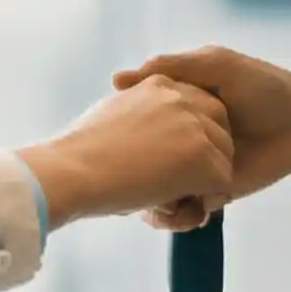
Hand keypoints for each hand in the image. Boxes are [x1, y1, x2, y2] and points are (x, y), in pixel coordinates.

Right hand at [18, 74, 233, 229]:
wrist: (69, 172)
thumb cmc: (78, 150)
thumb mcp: (111, 112)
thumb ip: (133, 100)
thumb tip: (123, 82)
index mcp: (158, 85)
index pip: (194, 115)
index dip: (186, 149)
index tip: (157, 176)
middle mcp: (180, 100)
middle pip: (215, 138)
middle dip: (196, 170)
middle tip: (162, 196)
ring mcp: (194, 127)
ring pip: (222, 163)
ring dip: (200, 189)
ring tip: (162, 206)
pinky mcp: (202, 157)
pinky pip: (221, 185)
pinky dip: (203, 203)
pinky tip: (169, 209)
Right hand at [114, 46, 290, 230]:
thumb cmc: (262, 86)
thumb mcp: (213, 65)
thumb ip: (171, 67)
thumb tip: (118, 80)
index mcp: (174, 108)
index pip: (133, 131)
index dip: (118, 144)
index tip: (107, 152)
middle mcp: (180, 140)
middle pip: (139, 170)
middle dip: (132, 182)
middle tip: (127, 186)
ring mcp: (195, 168)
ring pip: (158, 195)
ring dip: (155, 207)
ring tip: (159, 208)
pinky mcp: (215, 191)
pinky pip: (187, 211)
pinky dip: (180, 218)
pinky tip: (186, 214)